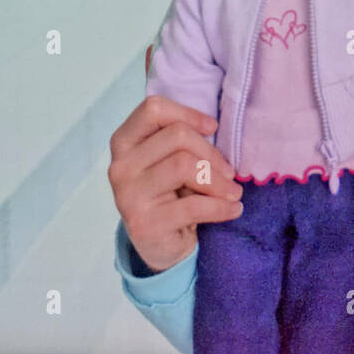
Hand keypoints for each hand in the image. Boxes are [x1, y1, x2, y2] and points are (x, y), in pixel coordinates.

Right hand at [108, 95, 244, 272]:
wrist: (159, 244)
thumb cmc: (171, 192)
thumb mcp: (170, 159)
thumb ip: (181, 139)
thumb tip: (212, 127)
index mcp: (124, 142)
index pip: (153, 109)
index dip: (188, 114)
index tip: (212, 128)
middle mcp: (120, 166)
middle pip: (177, 135)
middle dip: (212, 153)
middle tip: (229, 172)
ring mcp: (128, 195)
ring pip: (184, 166)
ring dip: (219, 181)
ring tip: (234, 192)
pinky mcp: (143, 223)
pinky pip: (194, 205)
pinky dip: (221, 207)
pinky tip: (233, 209)